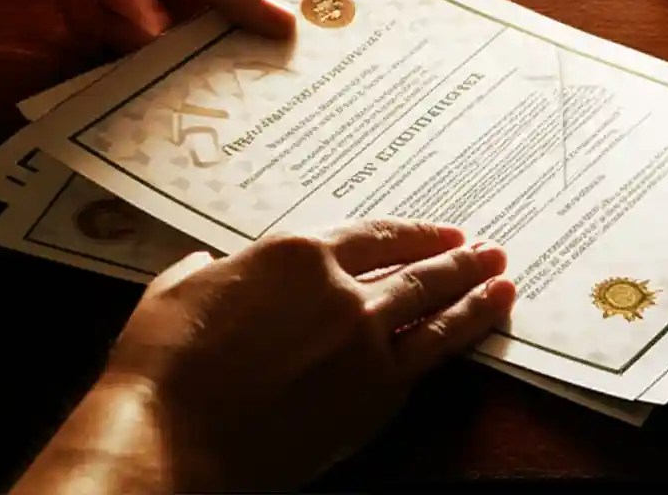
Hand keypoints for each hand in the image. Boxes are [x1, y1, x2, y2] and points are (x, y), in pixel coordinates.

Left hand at [0, 0, 296, 49]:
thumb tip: (290, 26)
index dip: (275, 4)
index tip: (289, 52)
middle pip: (199, 7)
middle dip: (189, 33)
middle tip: (197, 73)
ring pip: (144, 20)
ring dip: (124, 22)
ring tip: (105, 5)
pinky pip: (97, 16)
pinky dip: (84, 11)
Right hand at [81, 220, 513, 489]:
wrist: (171, 436)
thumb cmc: (161, 364)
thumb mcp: (174, 290)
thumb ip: (204, 271)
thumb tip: (209, 264)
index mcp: (294, 255)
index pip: (372, 236)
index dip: (412, 233)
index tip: (440, 231)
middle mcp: (341, 290)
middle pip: (416, 269)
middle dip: (458, 258)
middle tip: (490, 250)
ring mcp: (364, 342)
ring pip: (435, 310)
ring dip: (475, 293)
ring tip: (507, 281)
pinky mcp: (373, 394)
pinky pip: (429, 359)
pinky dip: (461, 338)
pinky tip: (479, 332)